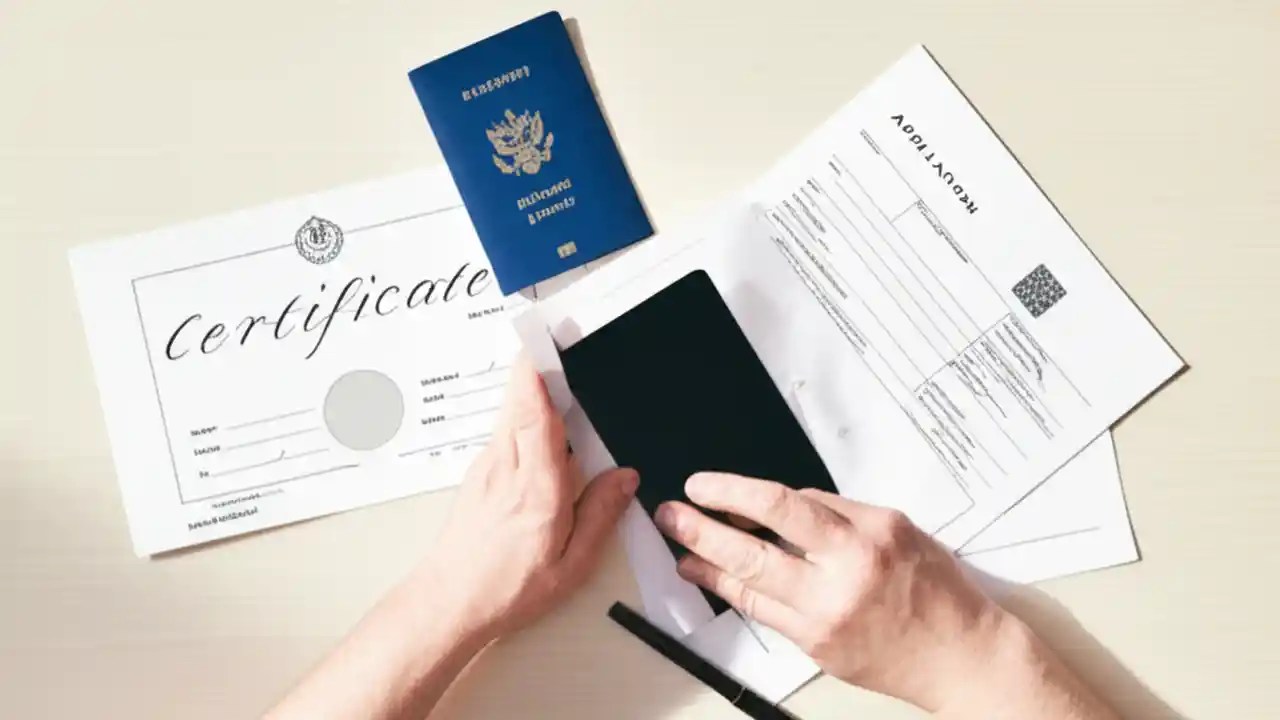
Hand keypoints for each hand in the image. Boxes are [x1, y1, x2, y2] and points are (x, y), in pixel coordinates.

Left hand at [414, 357, 638, 642]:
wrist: (449, 603)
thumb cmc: (506, 589)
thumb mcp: (571, 565)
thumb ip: (600, 515)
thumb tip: (625, 477)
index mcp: (536, 489)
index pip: (534, 414)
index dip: (540, 373)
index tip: (549, 342)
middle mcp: (507, 467)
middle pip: (520, 399)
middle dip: (541, 366)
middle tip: (566, 339)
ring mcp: (488, 465)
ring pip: (513, 410)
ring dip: (536, 389)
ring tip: (566, 376)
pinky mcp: (481, 471)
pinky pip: (509, 429)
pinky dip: (528, 415)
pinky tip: (550, 427)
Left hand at [653, 473, 1011, 712]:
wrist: (960, 655)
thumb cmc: (935, 587)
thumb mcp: (897, 527)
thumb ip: (838, 512)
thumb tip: (783, 502)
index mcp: (864, 536)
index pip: (783, 504)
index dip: (733, 492)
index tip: (704, 485)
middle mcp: (842, 576)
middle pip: (753, 548)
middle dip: (702, 528)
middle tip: (672, 513)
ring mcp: (825, 616)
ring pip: (749, 584)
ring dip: (706, 562)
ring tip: (679, 546)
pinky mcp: (817, 646)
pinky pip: (763, 613)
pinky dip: (732, 592)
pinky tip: (710, 577)